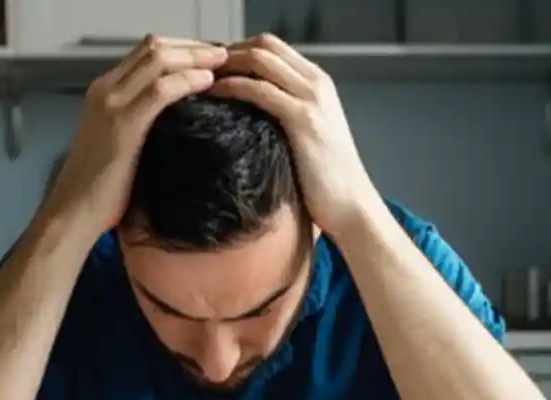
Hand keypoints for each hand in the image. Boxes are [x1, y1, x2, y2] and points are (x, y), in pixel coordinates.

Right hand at [38, 35, 226, 240]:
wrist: (75, 211)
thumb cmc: (103, 186)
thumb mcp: (124, 143)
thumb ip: (144, 123)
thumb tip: (184, 119)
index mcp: (105, 91)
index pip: (146, 52)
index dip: (183, 48)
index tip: (211, 58)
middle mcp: (105, 89)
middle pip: (154, 48)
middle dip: (193, 47)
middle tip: (224, 54)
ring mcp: (111, 104)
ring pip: (158, 60)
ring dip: (196, 57)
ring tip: (224, 62)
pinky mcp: (123, 125)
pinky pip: (160, 90)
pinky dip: (187, 81)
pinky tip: (208, 82)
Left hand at [210, 34, 383, 237]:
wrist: (350, 204)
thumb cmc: (327, 177)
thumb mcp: (311, 132)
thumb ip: (289, 110)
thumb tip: (251, 106)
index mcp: (320, 82)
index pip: (272, 46)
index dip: (237, 49)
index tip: (212, 68)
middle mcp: (318, 83)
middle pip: (263, 45)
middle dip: (228, 52)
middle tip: (201, 72)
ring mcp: (312, 99)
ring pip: (259, 59)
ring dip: (224, 65)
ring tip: (200, 81)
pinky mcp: (302, 119)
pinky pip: (258, 89)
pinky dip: (230, 86)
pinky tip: (213, 96)